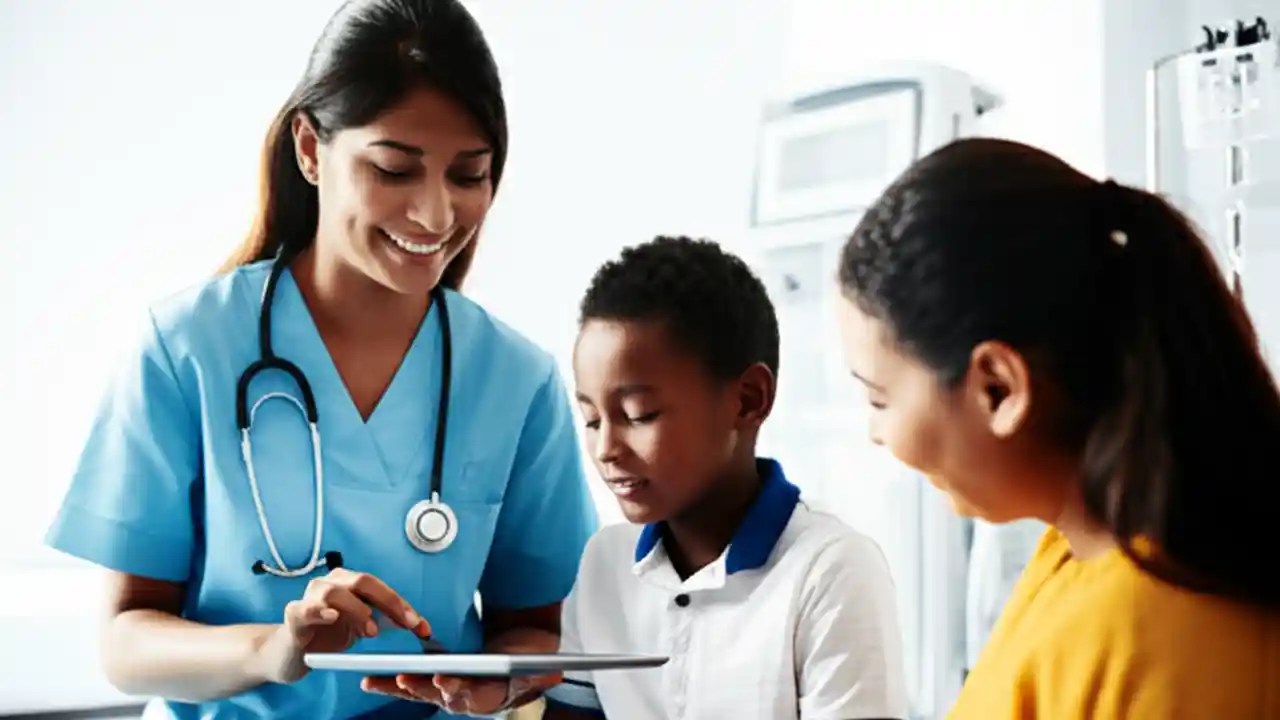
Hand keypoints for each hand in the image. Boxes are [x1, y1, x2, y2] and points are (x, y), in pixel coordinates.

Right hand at [256, 568, 427, 683]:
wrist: (291, 653)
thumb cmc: (327, 635)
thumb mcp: (361, 628)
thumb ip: (387, 623)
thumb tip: (422, 628)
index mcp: (350, 583)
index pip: (380, 588)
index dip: (402, 605)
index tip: (420, 626)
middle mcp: (331, 583)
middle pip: (363, 582)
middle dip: (389, 602)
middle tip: (405, 624)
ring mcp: (310, 597)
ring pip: (335, 592)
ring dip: (357, 610)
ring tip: (370, 630)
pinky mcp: (293, 615)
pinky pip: (305, 608)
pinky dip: (319, 611)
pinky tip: (332, 617)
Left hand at [361, 672, 562, 714]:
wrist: (515, 657)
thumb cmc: (523, 659)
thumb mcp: (537, 666)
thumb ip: (541, 673)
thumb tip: (554, 674)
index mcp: (490, 696)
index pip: (473, 696)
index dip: (458, 689)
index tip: (445, 681)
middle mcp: (466, 700)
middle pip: (440, 697)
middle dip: (421, 688)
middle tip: (405, 677)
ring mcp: (447, 694)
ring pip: (420, 693)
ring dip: (399, 687)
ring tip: (379, 679)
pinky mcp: (432, 685)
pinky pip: (409, 687)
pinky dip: (389, 685)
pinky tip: (370, 680)